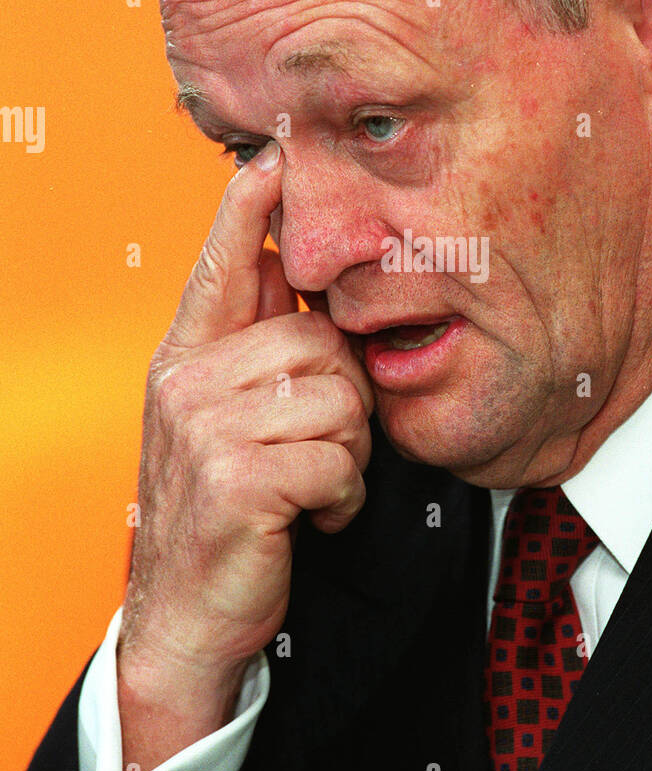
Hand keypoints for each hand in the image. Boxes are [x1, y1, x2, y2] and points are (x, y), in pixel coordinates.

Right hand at [116, 143, 373, 770]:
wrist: (186, 615)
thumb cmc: (222, 511)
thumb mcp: (223, 422)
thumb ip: (252, 352)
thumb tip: (295, 273)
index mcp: (188, 358)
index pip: (221, 265)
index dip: (249, 209)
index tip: (273, 154)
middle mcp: (189, 381)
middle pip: (319, 338)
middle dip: (343, 400)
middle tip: (317, 449)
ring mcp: (207, 429)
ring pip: (338, 398)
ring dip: (346, 454)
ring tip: (312, 485)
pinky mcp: (238, 480)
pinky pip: (336, 459)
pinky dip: (341, 497)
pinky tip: (310, 517)